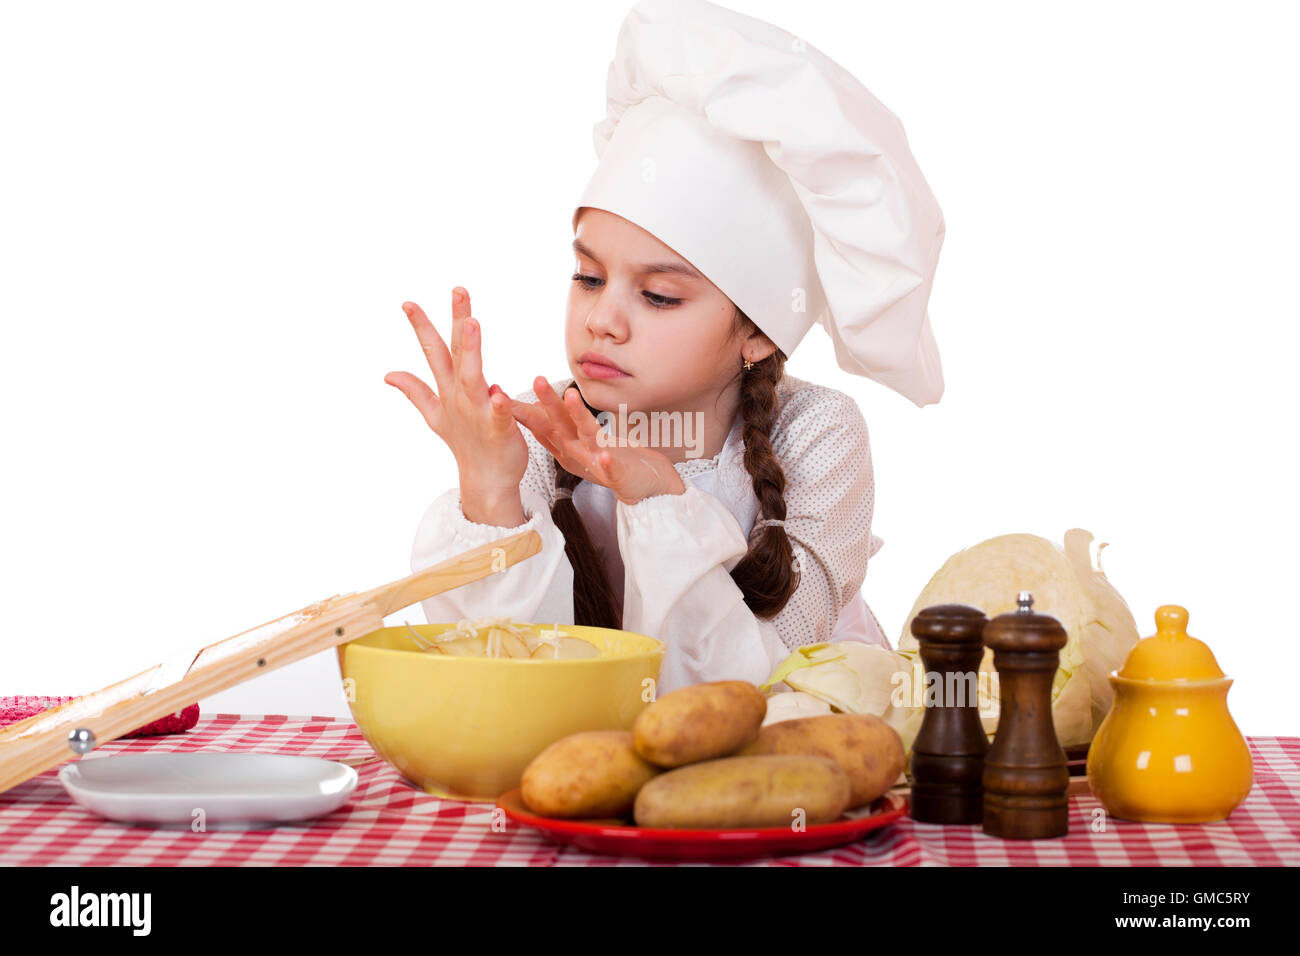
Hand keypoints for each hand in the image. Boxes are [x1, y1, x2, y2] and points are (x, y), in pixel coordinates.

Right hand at [384, 289, 528, 508]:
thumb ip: (414, 391)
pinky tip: (500, 391)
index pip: (433, 351)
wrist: (485, 481)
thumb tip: (388, 373)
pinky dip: (500, 403)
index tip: (407, 301)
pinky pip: (500, 414)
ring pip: (473, 377)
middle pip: (456, 354)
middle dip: (457, 321)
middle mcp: (460, 397)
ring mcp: (477, 413)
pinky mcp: (498, 430)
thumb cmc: (466, 444)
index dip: (421, 326)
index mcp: (448, 389)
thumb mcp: (434, 415)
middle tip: (459, 290)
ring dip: (472, 352)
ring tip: (473, 324)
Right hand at [511, 376, 685, 505]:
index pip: (542, 425)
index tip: (506, 393)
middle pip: (559, 426)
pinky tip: (604, 455)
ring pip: (585, 438)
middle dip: (549, 403)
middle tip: (538, 380)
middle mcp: (577, 453)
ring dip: (577, 416)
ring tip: (570, 395)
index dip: (524, 410)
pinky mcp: (618, 475)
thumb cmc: (608, 461)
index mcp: (566, 446)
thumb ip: (556, 427)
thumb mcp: (576, 442)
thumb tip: (534, 404)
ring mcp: (596, 464)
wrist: (642, 488)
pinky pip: (611, 469)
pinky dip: (607, 462)